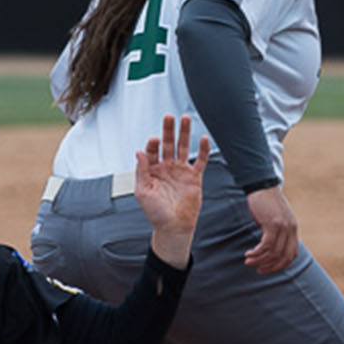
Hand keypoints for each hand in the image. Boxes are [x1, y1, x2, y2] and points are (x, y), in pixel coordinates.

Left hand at [134, 114, 210, 268]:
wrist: (174, 226)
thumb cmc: (156, 213)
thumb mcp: (143, 192)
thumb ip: (141, 171)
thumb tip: (139, 152)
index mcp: (152, 171)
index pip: (152, 151)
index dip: (152, 144)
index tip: (154, 140)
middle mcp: (166, 168)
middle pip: (167, 144)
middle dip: (168, 130)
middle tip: (169, 117)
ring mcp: (180, 171)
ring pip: (183, 147)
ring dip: (184, 133)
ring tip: (185, 119)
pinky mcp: (194, 177)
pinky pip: (200, 160)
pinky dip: (203, 150)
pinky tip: (204, 139)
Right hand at [243, 185, 298, 273]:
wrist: (262, 184)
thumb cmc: (265, 201)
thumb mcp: (274, 218)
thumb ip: (276, 230)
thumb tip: (269, 246)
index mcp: (292, 228)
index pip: (292, 254)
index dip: (281, 265)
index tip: (268, 268)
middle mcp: (290, 229)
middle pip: (284, 257)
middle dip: (271, 267)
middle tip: (259, 270)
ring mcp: (283, 227)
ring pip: (274, 253)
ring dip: (260, 260)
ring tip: (248, 261)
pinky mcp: (273, 224)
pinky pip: (266, 246)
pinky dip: (257, 253)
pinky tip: (248, 253)